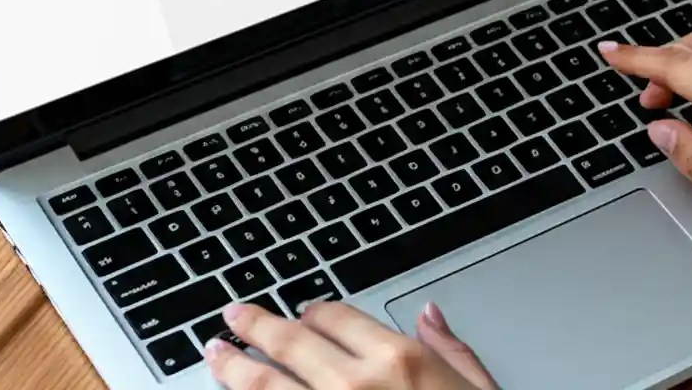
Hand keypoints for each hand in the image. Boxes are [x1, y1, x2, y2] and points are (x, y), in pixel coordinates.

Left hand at [206, 301, 496, 389]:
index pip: (338, 316)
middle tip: (234, 317)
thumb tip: (429, 314)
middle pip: (291, 341)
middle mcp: (356, 385)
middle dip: (256, 326)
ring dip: (233, 366)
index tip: (303, 312)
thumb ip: (450, 349)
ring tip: (215, 354)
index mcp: (400, 360)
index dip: (314, 310)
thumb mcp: (477, 389)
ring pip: (264, 384)